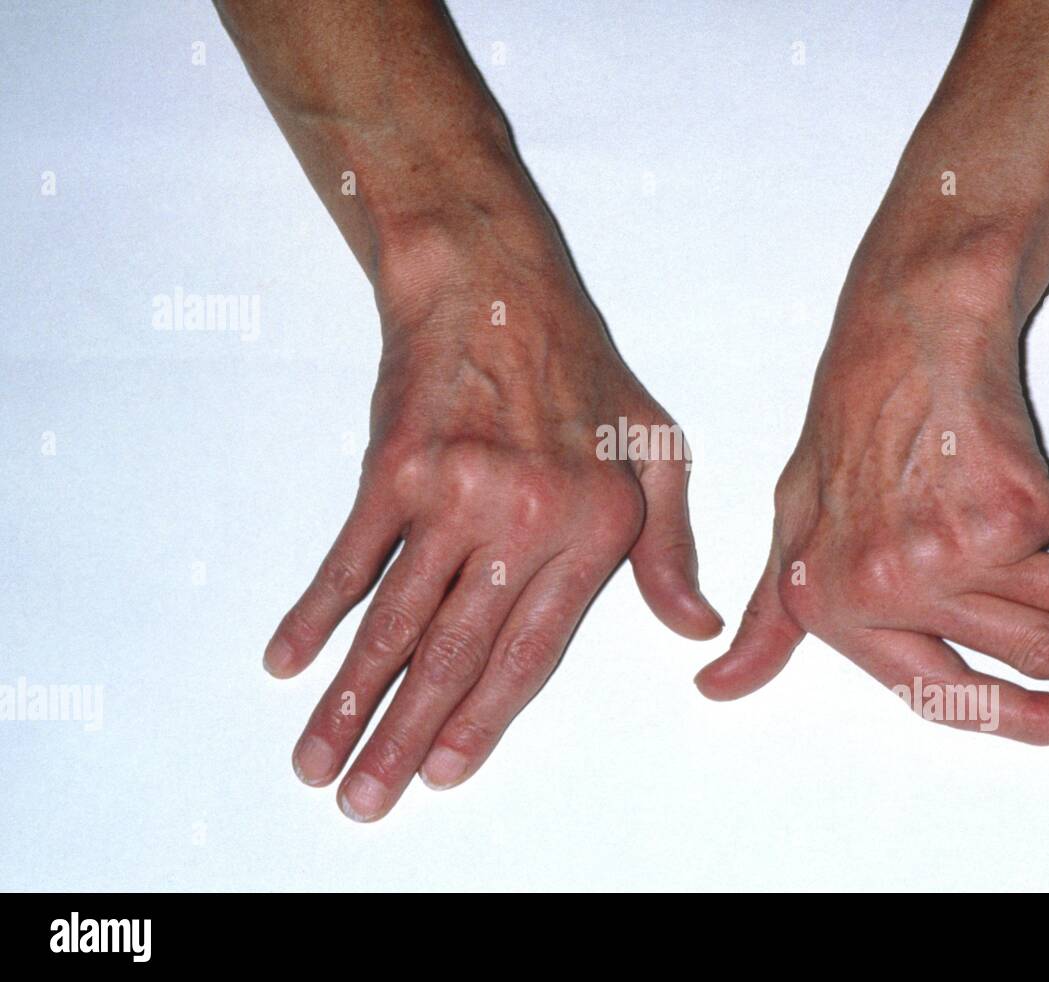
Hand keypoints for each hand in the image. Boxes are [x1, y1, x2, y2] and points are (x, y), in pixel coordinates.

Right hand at [264, 212, 721, 820]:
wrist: (495, 281)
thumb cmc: (581, 367)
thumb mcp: (656, 450)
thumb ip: (673, 546)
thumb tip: (691, 628)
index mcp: (593, 526)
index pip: (533, 649)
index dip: (485, 718)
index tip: (448, 772)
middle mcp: (523, 517)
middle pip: (456, 651)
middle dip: (406, 735)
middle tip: (367, 799)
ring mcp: (453, 491)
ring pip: (396, 619)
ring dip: (353, 698)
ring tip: (321, 760)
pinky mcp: (394, 467)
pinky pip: (349, 558)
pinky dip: (316, 615)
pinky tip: (290, 664)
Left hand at [697, 263, 1048, 744]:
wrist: (895, 328)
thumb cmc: (843, 423)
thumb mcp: (791, 523)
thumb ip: (773, 614)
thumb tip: (719, 686)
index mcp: (844, 607)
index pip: (941, 691)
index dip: (1018, 720)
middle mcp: (898, 589)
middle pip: (1039, 652)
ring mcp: (956, 551)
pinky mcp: (1013, 503)